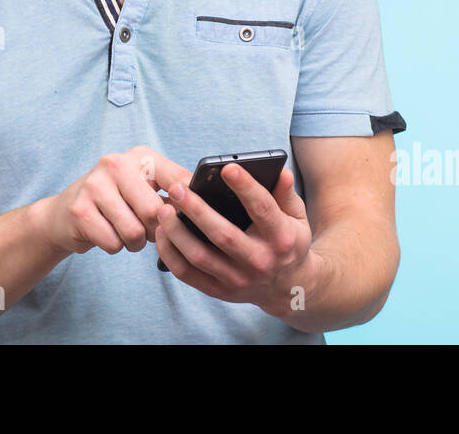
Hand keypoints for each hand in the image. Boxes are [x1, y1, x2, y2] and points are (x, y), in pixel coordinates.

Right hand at [38, 145, 191, 255]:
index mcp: (141, 156)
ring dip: (134, 243)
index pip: (179, 180)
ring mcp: (95, 185)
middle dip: (155, 231)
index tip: (186, 219)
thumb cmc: (116, 203)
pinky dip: (115, 246)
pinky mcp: (80, 209)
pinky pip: (113, 243)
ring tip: (125, 232)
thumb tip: (204, 208)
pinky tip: (107, 233)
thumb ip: (171, 193)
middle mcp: (116, 163)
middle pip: (156, 212)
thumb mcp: (144, 188)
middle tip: (146, 229)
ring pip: (134, 232)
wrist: (64, 214)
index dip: (187, 206)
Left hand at [155, 164, 314, 313]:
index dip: (246, 187)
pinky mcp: (219, 291)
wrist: (287, 288)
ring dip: (177, 232)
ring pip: (200, 257)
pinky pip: (187, 274)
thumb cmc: (288, 241)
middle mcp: (260, 261)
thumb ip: (286, 195)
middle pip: (223, 235)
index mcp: (282, 238)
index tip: (226, 168)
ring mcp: (238, 280)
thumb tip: (282, 172)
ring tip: (163, 209)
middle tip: (177, 188)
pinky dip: (170, 254)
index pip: (262, 209)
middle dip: (197, 210)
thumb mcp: (297, 218)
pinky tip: (161, 232)